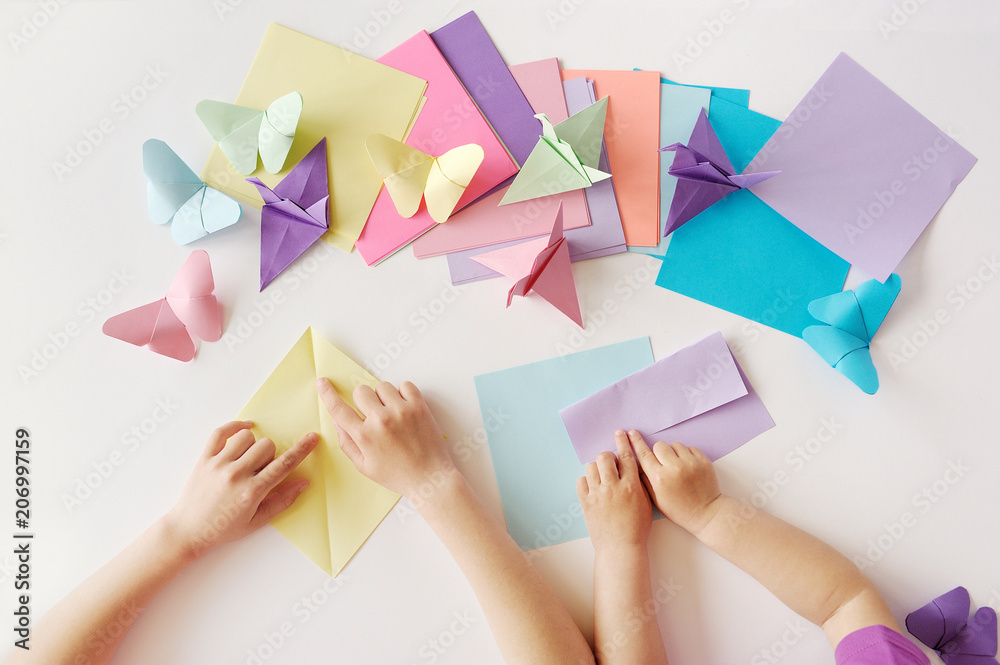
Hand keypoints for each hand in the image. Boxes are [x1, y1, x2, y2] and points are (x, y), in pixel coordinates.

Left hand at [164, 421, 317, 558]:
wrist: (187, 531)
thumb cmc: (223, 529)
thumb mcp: (256, 522)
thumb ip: (282, 501)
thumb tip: (304, 483)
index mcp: (252, 492)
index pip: (284, 464)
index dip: (301, 450)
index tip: (312, 438)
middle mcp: (236, 475)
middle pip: (266, 446)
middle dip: (270, 455)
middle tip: (261, 470)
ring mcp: (218, 464)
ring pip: (247, 437)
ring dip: (253, 445)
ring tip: (246, 460)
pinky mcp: (204, 458)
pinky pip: (221, 432)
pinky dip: (235, 426)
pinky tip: (244, 429)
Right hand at [317, 379, 455, 498]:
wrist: (430, 479)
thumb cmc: (397, 475)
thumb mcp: (365, 466)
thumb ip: (347, 443)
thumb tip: (337, 421)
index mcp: (364, 437)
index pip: (338, 409)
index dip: (327, 394)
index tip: (323, 383)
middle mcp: (380, 421)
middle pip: (361, 391)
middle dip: (364, 401)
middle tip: (374, 415)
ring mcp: (401, 411)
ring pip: (382, 386)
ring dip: (384, 397)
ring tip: (393, 414)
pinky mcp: (419, 407)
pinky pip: (405, 385)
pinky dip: (404, 393)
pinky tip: (405, 409)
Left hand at [577, 430, 652, 549]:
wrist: (621, 547)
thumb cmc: (637, 527)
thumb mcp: (646, 503)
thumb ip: (639, 483)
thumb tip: (633, 468)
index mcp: (631, 486)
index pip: (626, 456)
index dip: (623, 442)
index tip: (620, 433)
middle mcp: (613, 487)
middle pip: (605, 457)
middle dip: (607, 457)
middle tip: (610, 464)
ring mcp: (597, 494)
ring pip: (591, 467)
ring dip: (597, 469)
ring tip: (601, 478)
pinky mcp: (586, 502)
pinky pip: (580, 481)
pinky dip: (586, 482)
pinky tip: (593, 488)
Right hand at [630, 431, 721, 534]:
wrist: (706, 513)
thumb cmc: (679, 509)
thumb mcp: (656, 499)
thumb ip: (645, 479)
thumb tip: (636, 463)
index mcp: (660, 478)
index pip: (644, 454)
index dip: (636, 442)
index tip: (631, 433)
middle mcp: (674, 467)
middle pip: (659, 445)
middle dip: (659, 453)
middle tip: (664, 464)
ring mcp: (690, 463)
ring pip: (674, 444)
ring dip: (673, 452)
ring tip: (677, 466)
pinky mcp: (703, 460)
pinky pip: (689, 447)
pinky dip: (687, 454)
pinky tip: (687, 467)